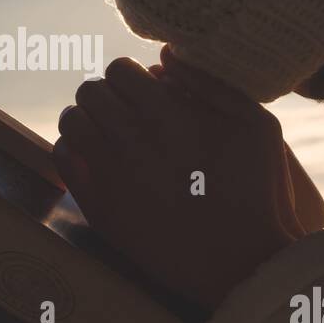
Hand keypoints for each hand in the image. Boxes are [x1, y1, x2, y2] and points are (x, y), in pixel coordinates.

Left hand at [53, 45, 323, 316]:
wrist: (244, 265)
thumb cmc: (257, 192)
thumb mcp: (259, 126)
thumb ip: (212, 85)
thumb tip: (165, 57)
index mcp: (169, 116)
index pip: (120, 70)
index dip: (127, 74)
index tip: (138, 88)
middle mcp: (133, 142)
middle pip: (90, 91)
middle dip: (103, 92)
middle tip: (119, 106)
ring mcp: (111, 177)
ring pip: (71, 122)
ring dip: (84, 117)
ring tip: (103, 128)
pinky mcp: (99, 209)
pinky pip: (64, 160)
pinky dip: (72, 149)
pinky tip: (93, 155)